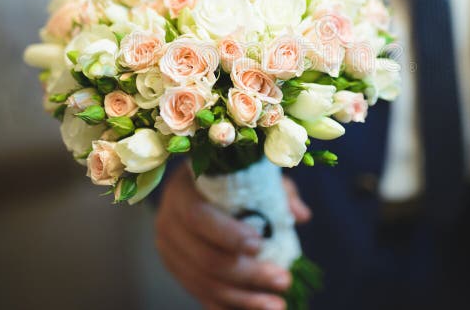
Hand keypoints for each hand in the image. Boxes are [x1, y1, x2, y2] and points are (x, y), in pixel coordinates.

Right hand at [154, 163, 310, 309]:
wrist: (198, 189)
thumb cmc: (230, 178)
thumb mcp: (252, 174)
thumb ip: (277, 191)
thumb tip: (301, 215)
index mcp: (182, 191)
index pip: (198, 217)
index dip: (228, 234)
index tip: (260, 245)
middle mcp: (168, 222)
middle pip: (205, 258)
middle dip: (248, 274)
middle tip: (284, 280)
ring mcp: (169, 251)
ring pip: (205, 284)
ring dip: (244, 299)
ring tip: (277, 304)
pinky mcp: (178, 271)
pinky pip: (202, 295)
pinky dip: (230, 306)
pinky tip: (257, 309)